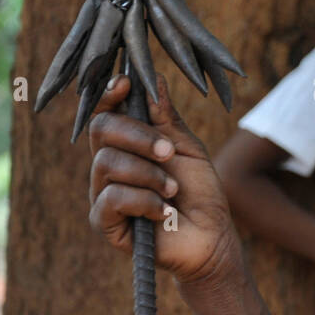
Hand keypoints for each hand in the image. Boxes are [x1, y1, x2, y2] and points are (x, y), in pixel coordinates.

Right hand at [88, 73, 243, 293]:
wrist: (211, 237)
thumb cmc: (200, 192)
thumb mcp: (187, 149)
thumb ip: (167, 118)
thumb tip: (153, 77)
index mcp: (127, 144)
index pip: (106, 112)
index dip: (111, 95)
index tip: (127, 83)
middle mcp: (108, 165)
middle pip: (103, 130)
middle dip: (139, 136)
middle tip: (169, 152)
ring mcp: (103, 192)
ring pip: (107, 163)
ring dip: (150, 174)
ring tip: (173, 190)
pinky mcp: (103, 222)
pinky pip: (111, 198)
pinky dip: (144, 201)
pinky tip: (164, 212)